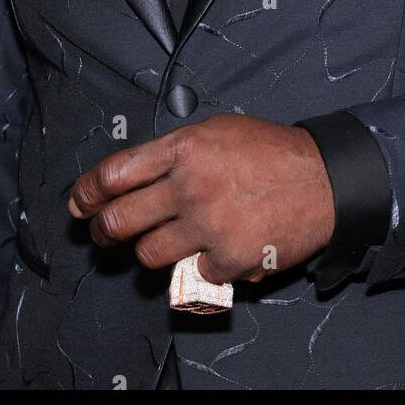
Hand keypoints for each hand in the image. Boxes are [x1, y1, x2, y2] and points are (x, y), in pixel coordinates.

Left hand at [67, 113, 334, 285]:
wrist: (325, 179)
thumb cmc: (272, 153)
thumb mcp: (217, 132)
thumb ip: (174, 152)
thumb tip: (131, 175)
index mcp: (185, 147)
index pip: (115, 173)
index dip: (87, 192)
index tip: (79, 203)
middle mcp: (190, 184)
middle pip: (119, 219)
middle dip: (103, 230)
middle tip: (103, 233)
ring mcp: (207, 223)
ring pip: (147, 253)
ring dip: (151, 250)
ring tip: (168, 240)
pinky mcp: (226, 257)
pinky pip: (191, 273)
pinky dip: (201, 264)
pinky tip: (219, 246)